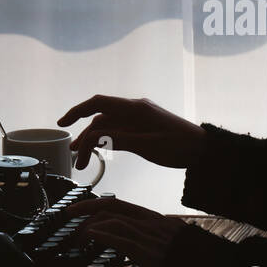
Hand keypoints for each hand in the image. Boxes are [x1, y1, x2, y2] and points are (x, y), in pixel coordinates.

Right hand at [57, 95, 205, 170]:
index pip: (98, 103)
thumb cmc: (180, 146)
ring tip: (83, 163)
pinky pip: (118, 132)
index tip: (62, 124)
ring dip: (94, 143)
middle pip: (100, 119)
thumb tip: (94, 138)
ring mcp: (137, 118)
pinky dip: (106, 142)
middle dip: (84, 138)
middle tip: (76, 160)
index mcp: (135, 108)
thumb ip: (120, 139)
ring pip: (107, 127)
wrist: (204, 150)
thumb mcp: (148, 145)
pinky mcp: (142, 128)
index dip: (77, 111)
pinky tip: (99, 152)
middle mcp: (134, 110)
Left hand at [67, 196, 183, 266]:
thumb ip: (153, 244)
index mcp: (157, 220)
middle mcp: (153, 224)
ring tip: (76, 236)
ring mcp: (152, 237)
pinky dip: (103, 235)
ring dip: (90, 227)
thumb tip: (136, 252)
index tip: (79, 208)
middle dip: (86, 208)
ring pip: (114, 221)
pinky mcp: (151, 253)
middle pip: (113, 207)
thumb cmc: (195, 264)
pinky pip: (123, 239)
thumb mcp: (172, 247)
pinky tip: (91, 236)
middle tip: (69, 215)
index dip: (96, 204)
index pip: (121, 204)